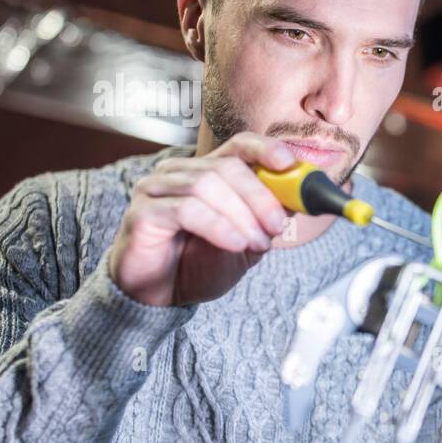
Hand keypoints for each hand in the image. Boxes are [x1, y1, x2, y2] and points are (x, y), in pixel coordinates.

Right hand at [109, 132, 293, 305]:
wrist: (161, 297)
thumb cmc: (198, 265)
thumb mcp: (247, 240)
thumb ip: (268, 217)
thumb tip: (299, 196)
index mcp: (207, 171)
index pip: (239, 145)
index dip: (265, 149)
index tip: (289, 164)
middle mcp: (179, 172)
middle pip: (227, 166)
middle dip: (260, 196)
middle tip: (277, 225)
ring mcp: (157, 188)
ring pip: (208, 185)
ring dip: (241, 216)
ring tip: (256, 243)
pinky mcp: (143, 212)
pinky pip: (187, 209)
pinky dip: (219, 226)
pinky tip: (234, 244)